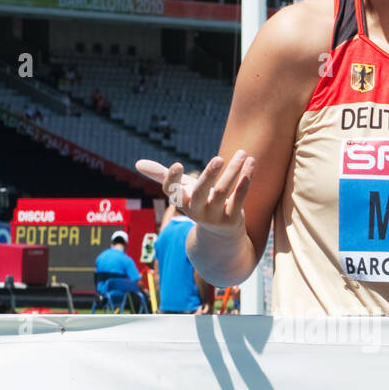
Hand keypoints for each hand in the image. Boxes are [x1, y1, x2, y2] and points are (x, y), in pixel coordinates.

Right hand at [136, 151, 254, 237]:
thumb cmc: (199, 204)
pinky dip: (246, 180)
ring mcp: (215, 216)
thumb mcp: (182, 191)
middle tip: (219, 158)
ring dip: (234, 171)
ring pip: (223, 191)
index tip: (176, 164)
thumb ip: (162, 176)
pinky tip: (251, 164)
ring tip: (243, 153)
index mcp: (182, 202)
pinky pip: (240, 197)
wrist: (219, 236)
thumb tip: (137, 164)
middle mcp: (196, 211)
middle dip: (209, 174)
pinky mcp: (232, 219)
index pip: (172, 191)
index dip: (172, 179)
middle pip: (201, 192)